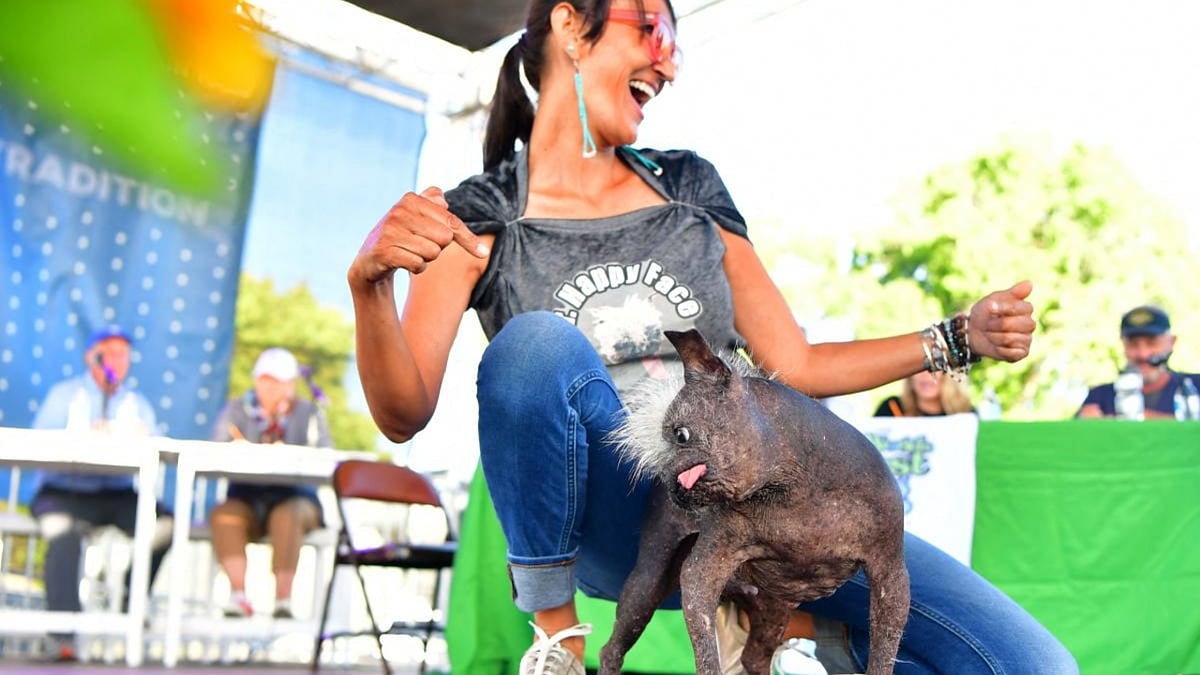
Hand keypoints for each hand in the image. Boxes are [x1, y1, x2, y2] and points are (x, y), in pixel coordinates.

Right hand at [348, 187, 488, 286]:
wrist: (371, 257)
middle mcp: (399, 210)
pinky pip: (418, 264)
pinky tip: (404, 262)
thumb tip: (443, 199)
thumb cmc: (404, 235)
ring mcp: (390, 230)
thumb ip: (434, 204)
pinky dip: (416, 267)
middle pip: (444, 238)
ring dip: (426, 258)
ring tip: (410, 252)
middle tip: (420, 244)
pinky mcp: (383, 251)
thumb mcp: (420, 217)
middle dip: (437, 247)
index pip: (451, 221)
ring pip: (432, 253)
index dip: (468, 239)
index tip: (483, 253)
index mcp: (412, 199)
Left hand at [967, 280, 1034, 361]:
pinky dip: (999, 349)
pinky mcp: (1021, 353)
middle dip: (999, 324)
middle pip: (1024, 324)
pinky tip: (995, 346)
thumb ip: (1012, 293)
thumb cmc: (984, 313)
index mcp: (1025, 309)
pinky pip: (1013, 352)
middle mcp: (1030, 324)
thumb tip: (1030, 283)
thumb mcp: (994, 300)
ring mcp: (1027, 339)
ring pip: (1013, 338)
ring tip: (989, 334)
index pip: (1026, 308)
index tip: (991, 308)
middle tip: (988, 324)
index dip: (1006, 309)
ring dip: (994, 337)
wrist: (972, 332)